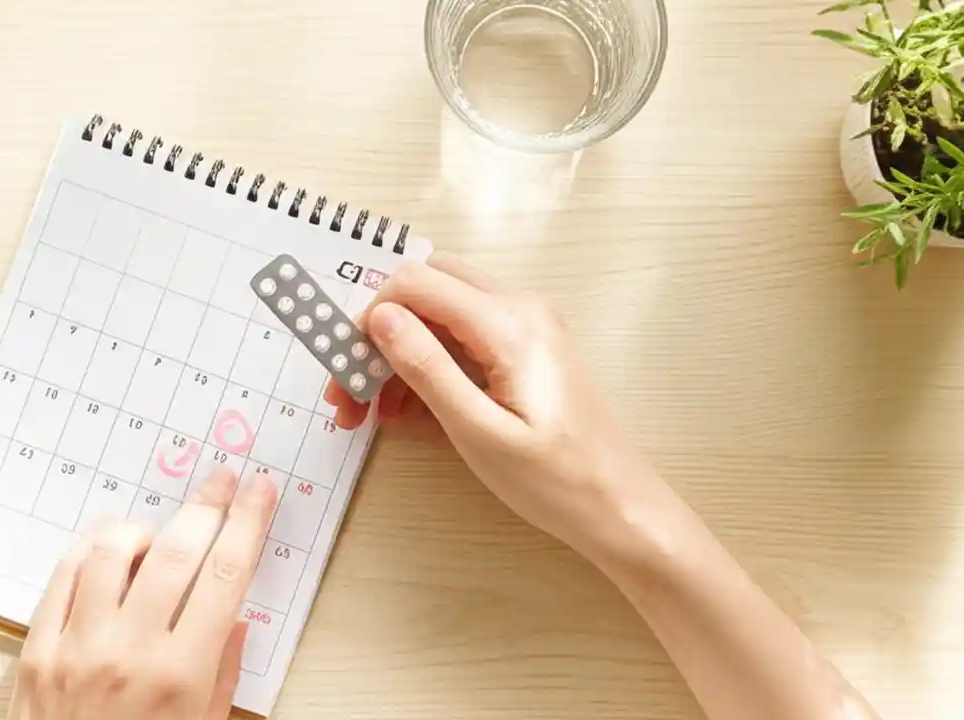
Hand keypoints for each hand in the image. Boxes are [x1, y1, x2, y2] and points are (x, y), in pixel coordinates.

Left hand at [8, 467, 277, 719]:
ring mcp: (77, 648)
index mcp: (182, 675)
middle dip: (208, 504)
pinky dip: (90, 549)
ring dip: (145, 528)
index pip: (226, 575)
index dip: (248, 522)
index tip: (260, 491)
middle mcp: (129, 652)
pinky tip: (110, 547)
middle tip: (224, 480)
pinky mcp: (36, 651)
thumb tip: (233, 613)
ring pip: (113, 550)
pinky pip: (63, 576)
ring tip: (162, 532)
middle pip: (177, 550)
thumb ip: (223, 671)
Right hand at [326, 253, 656, 556]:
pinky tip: (405, 412)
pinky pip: (463, 338)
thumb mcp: (478, 432)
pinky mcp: (527, 350)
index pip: (416, 284)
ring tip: (369, 412)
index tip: (344, 372)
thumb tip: (380, 318)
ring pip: (441, 313)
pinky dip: (428, 365)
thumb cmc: (554, 480)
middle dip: (379, 333)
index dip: (369, 320)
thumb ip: (427, 368)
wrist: (618, 506)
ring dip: (399, 352)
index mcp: (510, 325)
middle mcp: (520, 309)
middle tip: (350, 389)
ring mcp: (527, 327)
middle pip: (427, 288)